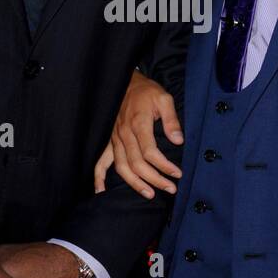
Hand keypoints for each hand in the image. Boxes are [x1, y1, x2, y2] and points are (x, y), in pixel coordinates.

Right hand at [93, 70, 182, 198]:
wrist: (126, 83)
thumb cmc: (146, 91)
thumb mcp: (164, 99)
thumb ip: (171, 120)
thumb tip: (178, 140)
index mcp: (137, 123)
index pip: (150, 152)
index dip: (164, 166)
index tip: (177, 173)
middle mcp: (124, 134)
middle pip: (137, 164)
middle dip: (155, 179)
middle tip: (171, 188)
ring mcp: (114, 139)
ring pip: (122, 167)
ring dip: (135, 183)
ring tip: (150, 194)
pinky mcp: (109, 141)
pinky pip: (100, 162)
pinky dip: (99, 178)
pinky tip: (100, 191)